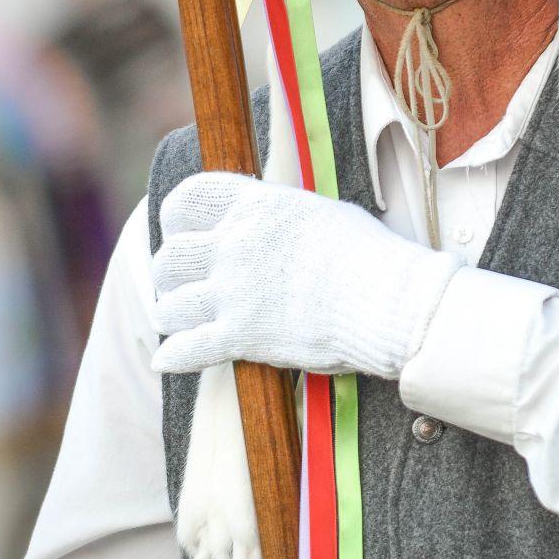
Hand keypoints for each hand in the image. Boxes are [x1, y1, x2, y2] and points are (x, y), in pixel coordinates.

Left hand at [150, 172, 464, 377]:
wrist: (390, 299)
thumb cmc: (370, 254)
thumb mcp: (320, 214)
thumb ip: (282, 217)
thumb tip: (273, 221)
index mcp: (257, 205)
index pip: (189, 198)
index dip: (175, 218)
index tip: (180, 232)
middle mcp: (236, 243)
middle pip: (170, 256)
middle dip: (169, 274)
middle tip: (180, 285)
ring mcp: (235, 290)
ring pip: (170, 304)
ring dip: (171, 314)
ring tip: (179, 321)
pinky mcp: (242, 335)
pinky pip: (188, 348)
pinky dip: (175, 357)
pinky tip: (169, 360)